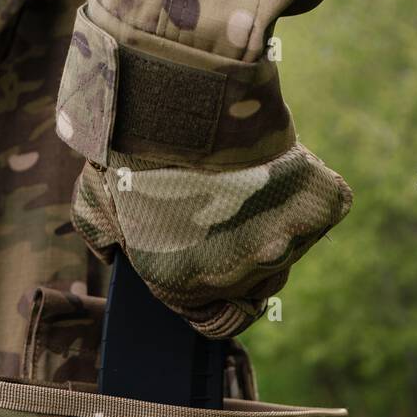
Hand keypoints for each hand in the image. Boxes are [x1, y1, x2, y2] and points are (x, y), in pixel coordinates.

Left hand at [72, 142, 351, 337]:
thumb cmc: (135, 149)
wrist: (185, 96)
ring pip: (286, 249)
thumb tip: (111, 252)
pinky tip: (281, 165)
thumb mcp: (96, 200)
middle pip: (253, 284)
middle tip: (225, 205)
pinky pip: (319, 211)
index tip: (208, 256)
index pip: (214, 319)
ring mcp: (286, 245)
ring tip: (247, 180)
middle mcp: (238, 278)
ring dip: (272, 224)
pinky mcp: (320, 209)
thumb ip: (104, 238)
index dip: (209, 290)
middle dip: (240, 254)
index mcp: (184, 288)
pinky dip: (306, 193)